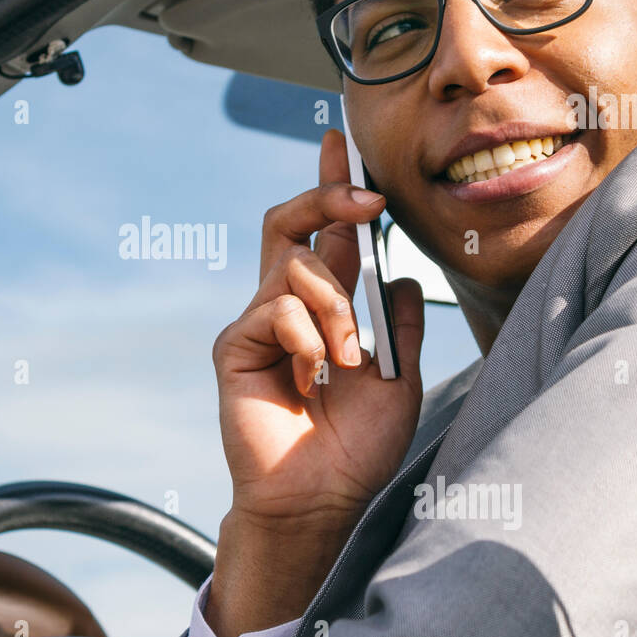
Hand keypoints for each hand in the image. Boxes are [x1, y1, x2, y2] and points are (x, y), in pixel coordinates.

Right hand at [205, 128, 424, 636]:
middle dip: (327, 194)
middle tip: (367, 199)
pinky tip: (314, 381)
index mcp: (327, 306)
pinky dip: (309, 339)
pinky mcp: (236, 344)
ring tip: (350, 360)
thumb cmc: (357, 446)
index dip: (332, 183)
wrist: (320, 497)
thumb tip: (400, 272)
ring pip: (296, 265)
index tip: (339, 140)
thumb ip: (398, 320)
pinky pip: (276, 310)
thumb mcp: (400, 375)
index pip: (326, 230)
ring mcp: (259, 322)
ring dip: (337, 307)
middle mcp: (287, 304)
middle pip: (290, 220)